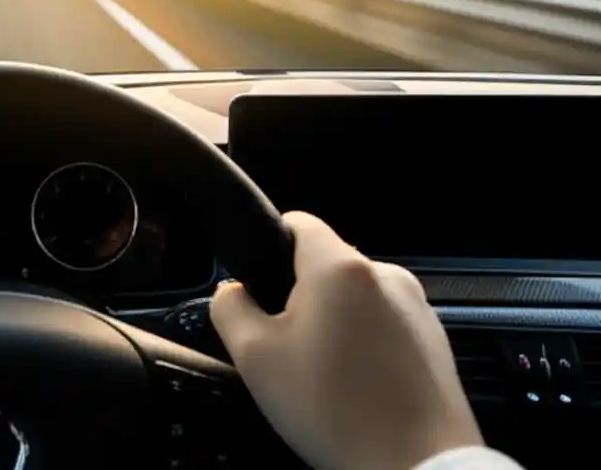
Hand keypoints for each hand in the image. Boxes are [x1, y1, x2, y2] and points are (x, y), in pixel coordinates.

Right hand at [210, 212, 482, 469]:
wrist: (417, 466)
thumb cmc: (333, 408)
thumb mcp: (254, 357)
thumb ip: (230, 308)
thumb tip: (233, 292)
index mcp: (340, 266)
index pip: (297, 222)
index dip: (267, 246)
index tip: (256, 288)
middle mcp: (386, 274)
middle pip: (325, 266)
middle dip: (299, 297)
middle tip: (284, 348)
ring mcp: (418, 307)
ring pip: (354, 299)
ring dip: (334, 324)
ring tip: (324, 376)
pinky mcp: (436, 340)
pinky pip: (384, 327)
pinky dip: (365, 347)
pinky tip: (357, 388)